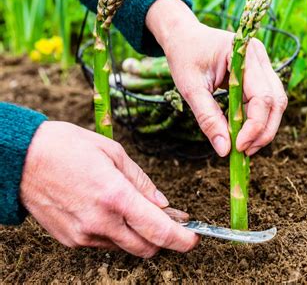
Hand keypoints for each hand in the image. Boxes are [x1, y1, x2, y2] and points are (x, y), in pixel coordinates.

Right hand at [21, 121, 199, 256]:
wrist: (22, 160)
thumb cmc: (69, 148)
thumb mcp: (114, 153)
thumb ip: (141, 182)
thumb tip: (163, 204)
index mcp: (115, 196)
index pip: (159, 230)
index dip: (182, 239)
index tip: (193, 238)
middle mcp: (101, 222)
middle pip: (146, 248)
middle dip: (162, 239)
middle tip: (167, 221)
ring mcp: (84, 235)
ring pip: (125, 247)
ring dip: (137, 234)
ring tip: (132, 209)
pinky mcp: (71, 241)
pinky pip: (104, 244)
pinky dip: (115, 233)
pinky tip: (108, 211)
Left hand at [146, 0, 287, 156]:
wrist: (184, 36)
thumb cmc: (185, 55)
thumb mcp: (190, 87)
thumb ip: (208, 118)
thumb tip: (225, 150)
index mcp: (245, 53)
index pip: (262, 96)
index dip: (254, 126)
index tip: (238, 147)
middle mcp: (260, 58)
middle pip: (276, 101)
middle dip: (263, 131)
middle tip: (244, 152)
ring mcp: (263, 66)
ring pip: (275, 104)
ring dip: (263, 128)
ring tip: (243, 147)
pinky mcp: (259, 76)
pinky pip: (265, 102)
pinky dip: (257, 120)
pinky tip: (242, 134)